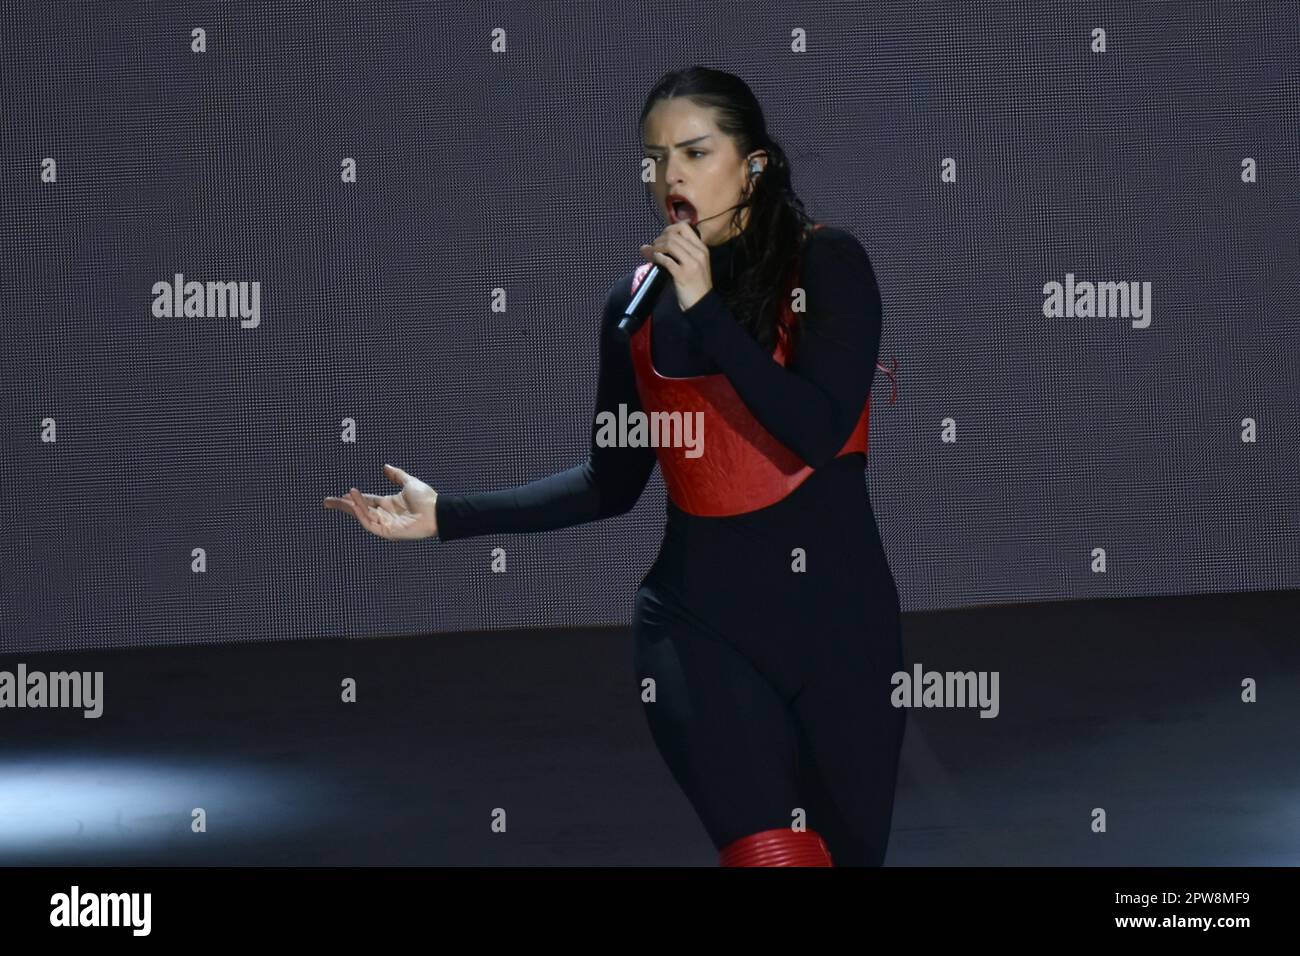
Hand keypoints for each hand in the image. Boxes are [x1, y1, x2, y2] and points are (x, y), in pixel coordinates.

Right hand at [323, 463, 438, 540]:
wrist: (438, 511)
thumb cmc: (427, 499)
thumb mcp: (409, 482)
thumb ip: (396, 475)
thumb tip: (385, 467)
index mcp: (387, 504)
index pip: (365, 501)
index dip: (353, 498)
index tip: (341, 494)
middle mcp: (384, 514)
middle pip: (359, 510)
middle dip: (343, 506)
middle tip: (326, 501)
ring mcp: (385, 524)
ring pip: (363, 516)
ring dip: (353, 506)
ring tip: (345, 496)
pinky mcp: (388, 532)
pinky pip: (370, 524)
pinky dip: (362, 515)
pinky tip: (356, 505)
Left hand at [640, 222, 711, 311]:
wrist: (702, 303)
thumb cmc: (696, 284)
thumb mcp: (693, 264)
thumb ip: (679, 252)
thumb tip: (652, 244)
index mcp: (702, 248)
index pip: (684, 227)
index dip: (669, 229)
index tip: (663, 237)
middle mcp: (698, 253)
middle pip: (674, 235)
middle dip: (660, 239)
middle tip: (654, 247)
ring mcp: (691, 263)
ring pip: (670, 244)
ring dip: (657, 247)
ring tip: (653, 253)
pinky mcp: (682, 274)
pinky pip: (666, 260)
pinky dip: (658, 258)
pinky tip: (655, 260)